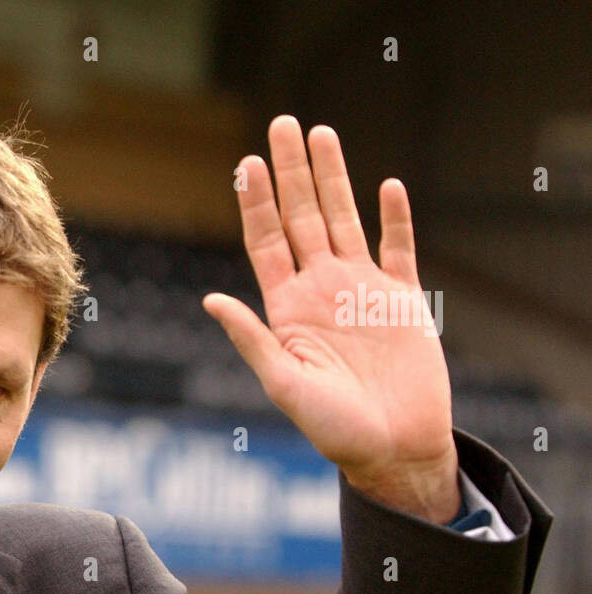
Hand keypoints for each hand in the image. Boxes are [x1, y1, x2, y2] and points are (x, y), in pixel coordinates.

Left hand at [203, 116, 459, 521]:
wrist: (394, 449)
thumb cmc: (335, 429)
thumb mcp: (284, 384)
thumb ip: (252, 339)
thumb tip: (210, 300)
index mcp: (288, 308)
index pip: (266, 242)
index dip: (256, 203)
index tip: (245, 163)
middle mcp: (322, 290)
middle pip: (302, 217)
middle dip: (291, 172)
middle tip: (281, 124)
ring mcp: (362, 290)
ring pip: (345, 219)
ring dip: (334, 178)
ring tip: (323, 134)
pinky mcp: (403, 299)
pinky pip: (399, 249)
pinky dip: (395, 218)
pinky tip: (387, 186)